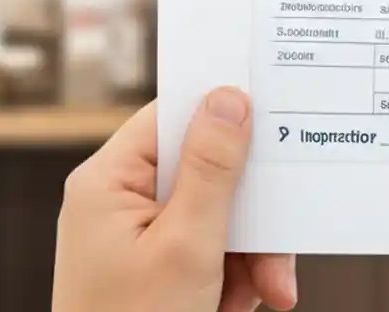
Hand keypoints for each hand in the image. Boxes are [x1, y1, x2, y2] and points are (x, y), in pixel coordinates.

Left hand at [53, 88, 296, 311]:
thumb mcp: (187, 245)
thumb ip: (212, 168)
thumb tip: (228, 97)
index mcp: (108, 181)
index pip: (171, 116)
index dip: (222, 112)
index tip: (273, 113)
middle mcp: (119, 199)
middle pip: (205, 170)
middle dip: (250, 212)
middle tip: (279, 248)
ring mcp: (136, 233)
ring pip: (217, 213)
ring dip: (250, 253)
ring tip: (264, 292)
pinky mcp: (156, 263)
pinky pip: (211, 246)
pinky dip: (235, 274)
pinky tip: (240, 304)